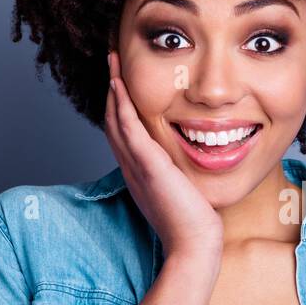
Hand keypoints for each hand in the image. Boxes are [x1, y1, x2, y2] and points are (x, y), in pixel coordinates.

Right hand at [104, 50, 222, 260]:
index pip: (122, 132)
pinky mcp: (148, 167)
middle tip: (111, 59)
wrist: (193, 245)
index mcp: (138, 173)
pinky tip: (119, 83)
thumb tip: (184, 166)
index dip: (119, 104)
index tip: (122, 79)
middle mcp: (131, 167)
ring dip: (113, 87)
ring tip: (112, 59)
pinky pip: (128, 130)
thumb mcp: (181, 192)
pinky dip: (122, 105)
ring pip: (116, 120)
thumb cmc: (193, 224)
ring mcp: (137, 167)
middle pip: (112, 120)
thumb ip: (177, 175)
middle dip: (112, 88)